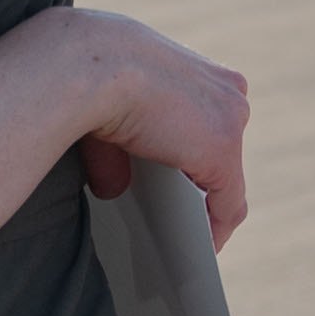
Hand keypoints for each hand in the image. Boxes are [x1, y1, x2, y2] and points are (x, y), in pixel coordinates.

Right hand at [65, 9, 252, 245]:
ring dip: (206, 211)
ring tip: (184, 242)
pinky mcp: (222, 152)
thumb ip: (118, 149)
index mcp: (197, 68)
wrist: (88, 63)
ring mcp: (230, 119)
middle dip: (200, 184)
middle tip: (179, 219)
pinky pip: (227, 204)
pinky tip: (197, 252)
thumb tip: (114, 188)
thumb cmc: (84, 75)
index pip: (205, 121)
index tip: (178, 181)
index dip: (190, 154)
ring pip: (226, 179)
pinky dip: (214, 230)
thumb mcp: (104, 106)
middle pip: (220, 151)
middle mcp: (225, 89)